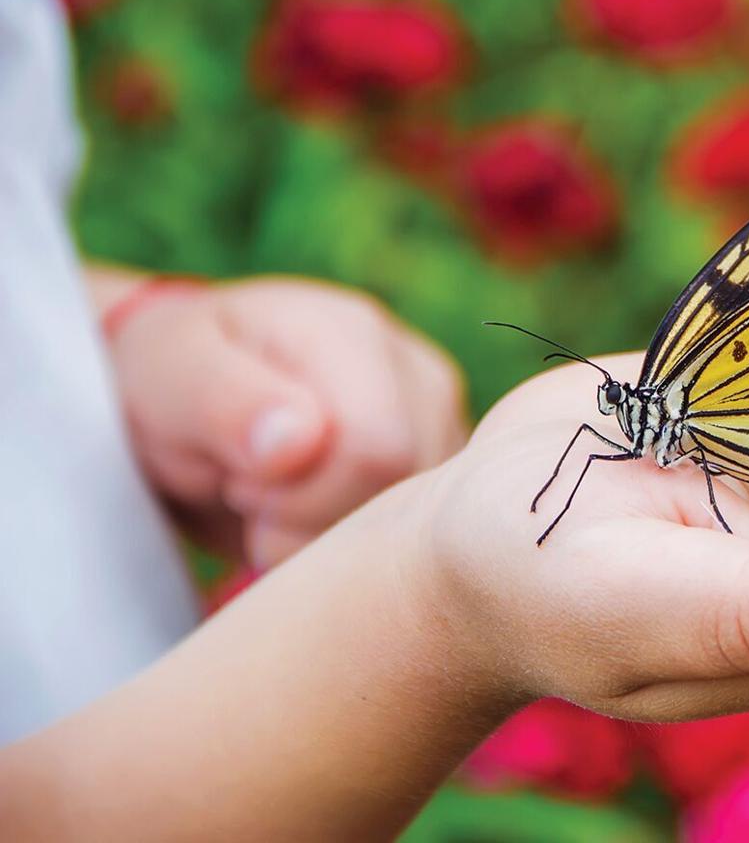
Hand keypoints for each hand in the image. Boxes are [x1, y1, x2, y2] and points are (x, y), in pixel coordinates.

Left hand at [105, 275, 467, 567]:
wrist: (197, 390)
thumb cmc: (176, 379)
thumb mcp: (171, 379)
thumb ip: (227, 403)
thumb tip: (299, 438)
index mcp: (352, 334)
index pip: (376, 450)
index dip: (303, 497)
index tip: (243, 483)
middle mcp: (418, 371)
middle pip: (403, 492)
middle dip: (313, 522)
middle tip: (254, 498)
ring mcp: (441, 419)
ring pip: (417, 525)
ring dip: (331, 538)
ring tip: (280, 502)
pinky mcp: (443, 462)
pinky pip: (419, 537)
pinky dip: (358, 548)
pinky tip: (313, 513)